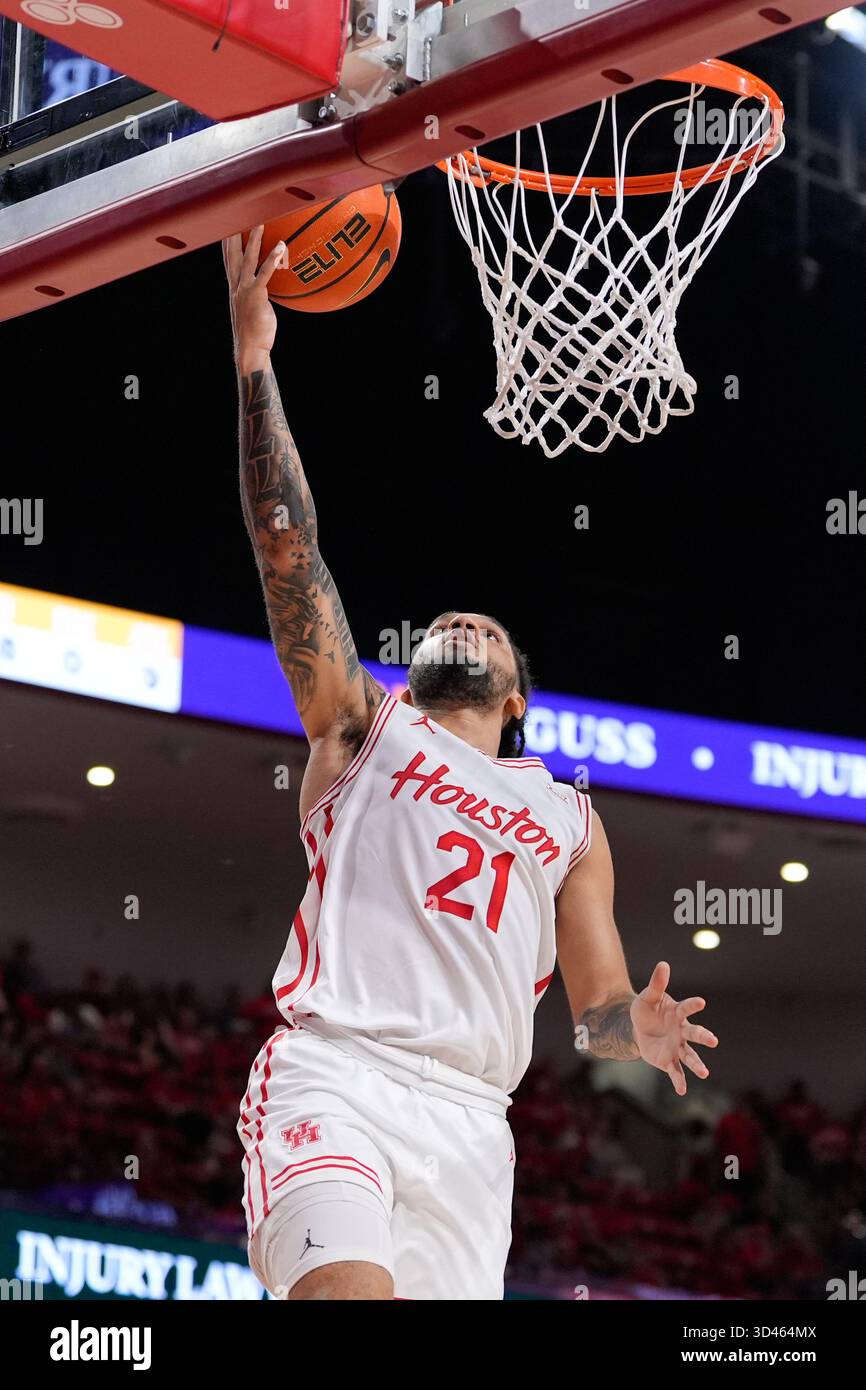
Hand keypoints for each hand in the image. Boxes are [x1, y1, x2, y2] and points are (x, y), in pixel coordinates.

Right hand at [222, 227, 285, 362]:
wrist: (251, 348)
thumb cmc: (256, 330)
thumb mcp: (255, 308)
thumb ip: (260, 293)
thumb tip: (269, 286)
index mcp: (234, 286)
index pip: (229, 257)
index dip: (227, 240)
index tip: (227, 222)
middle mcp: (236, 285)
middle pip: (233, 253)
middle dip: (233, 232)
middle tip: (235, 211)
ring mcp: (244, 290)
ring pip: (248, 259)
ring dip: (253, 239)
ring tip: (260, 221)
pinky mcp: (255, 296)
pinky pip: (264, 274)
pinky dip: (272, 259)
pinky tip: (280, 246)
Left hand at [630, 961, 717, 1095]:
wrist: (637, 1028)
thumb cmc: (647, 1010)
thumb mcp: (647, 997)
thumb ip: (656, 984)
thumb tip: (663, 964)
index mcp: (678, 1013)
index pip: (687, 1008)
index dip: (693, 1005)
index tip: (701, 1002)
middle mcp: (682, 1031)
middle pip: (694, 1033)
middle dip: (703, 1037)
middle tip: (713, 1041)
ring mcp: (677, 1047)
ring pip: (690, 1056)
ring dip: (697, 1064)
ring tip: (704, 1073)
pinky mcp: (669, 1060)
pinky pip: (676, 1072)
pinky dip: (679, 1081)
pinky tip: (682, 1091)